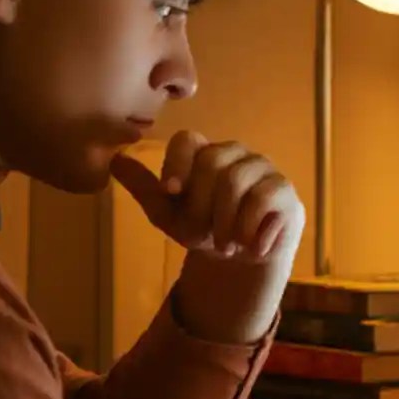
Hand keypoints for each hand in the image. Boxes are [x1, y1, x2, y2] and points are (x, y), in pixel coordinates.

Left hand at [111, 130, 304, 263]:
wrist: (244, 259)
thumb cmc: (207, 230)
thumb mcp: (169, 215)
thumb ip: (145, 189)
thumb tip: (114, 161)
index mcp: (204, 153)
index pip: (188, 140)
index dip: (176, 163)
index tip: (170, 191)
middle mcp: (235, 152)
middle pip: (212, 162)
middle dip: (201, 206)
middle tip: (203, 235)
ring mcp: (263, 168)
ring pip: (236, 181)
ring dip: (225, 222)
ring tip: (226, 245)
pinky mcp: (284, 189)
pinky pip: (262, 200)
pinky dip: (249, 229)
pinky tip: (249, 244)